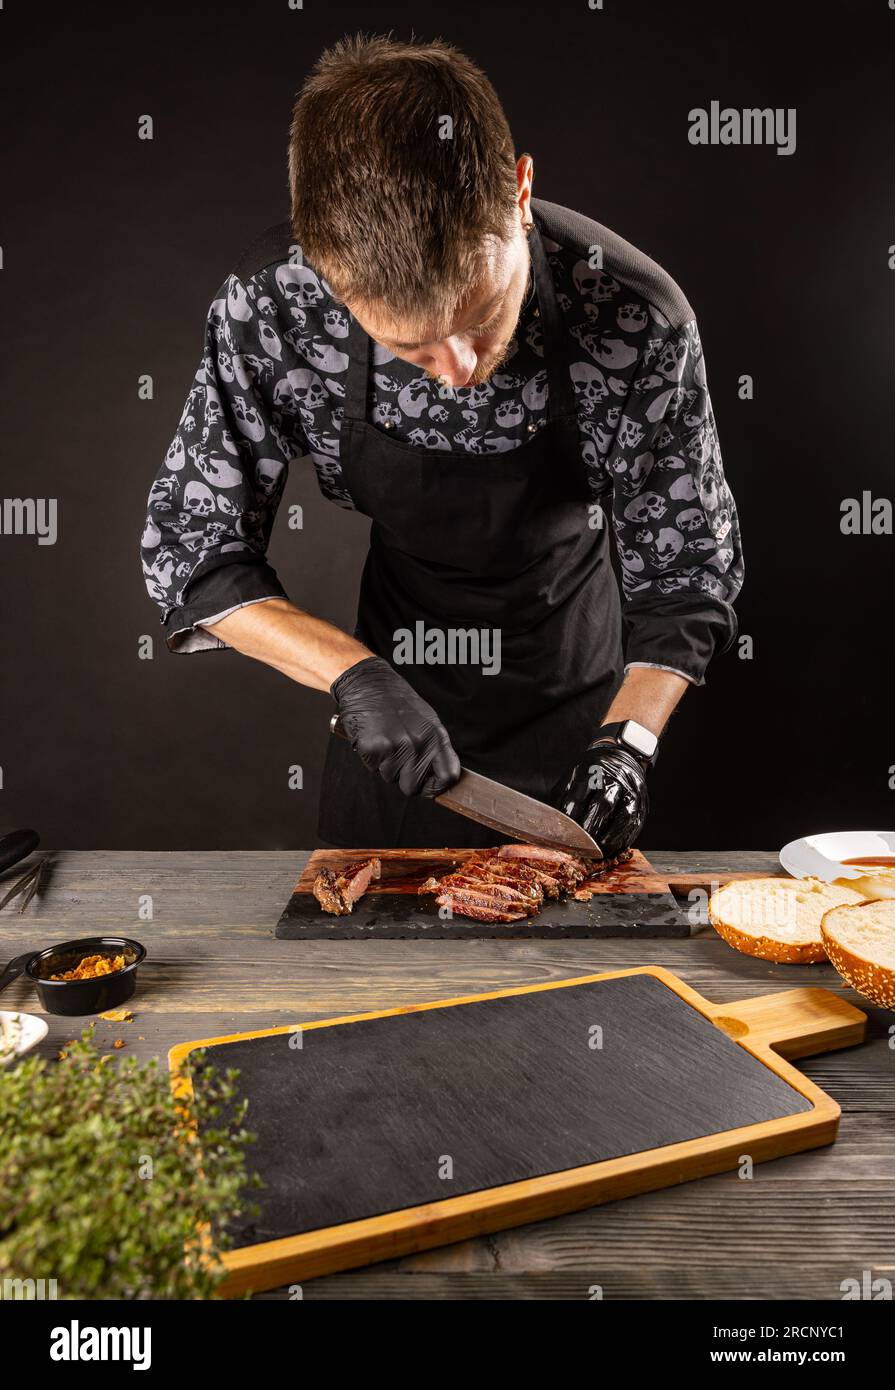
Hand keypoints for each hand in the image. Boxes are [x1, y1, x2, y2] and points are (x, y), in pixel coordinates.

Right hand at [331, 656, 460, 797]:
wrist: (368, 684)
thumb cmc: (396, 702)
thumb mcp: (427, 721)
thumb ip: (435, 748)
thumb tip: (442, 777)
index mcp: (435, 736)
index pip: (447, 776)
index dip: (436, 787)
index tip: (428, 787)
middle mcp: (418, 743)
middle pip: (413, 787)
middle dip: (404, 779)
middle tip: (398, 760)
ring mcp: (396, 746)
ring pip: (391, 779)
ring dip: (386, 766)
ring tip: (385, 742)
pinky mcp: (374, 749)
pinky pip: (374, 769)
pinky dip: (372, 759)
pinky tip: (374, 739)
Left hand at [552, 742, 648, 859]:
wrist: (621, 758)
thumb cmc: (592, 773)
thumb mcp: (574, 776)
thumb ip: (563, 797)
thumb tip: (551, 825)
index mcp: (590, 770)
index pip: (577, 798)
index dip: (569, 821)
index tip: (562, 837)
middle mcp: (613, 779)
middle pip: (602, 806)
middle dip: (590, 830)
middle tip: (579, 848)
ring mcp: (630, 791)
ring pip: (623, 816)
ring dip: (610, 837)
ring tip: (598, 853)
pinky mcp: (641, 803)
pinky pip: (634, 823)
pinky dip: (623, 840)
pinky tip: (613, 850)